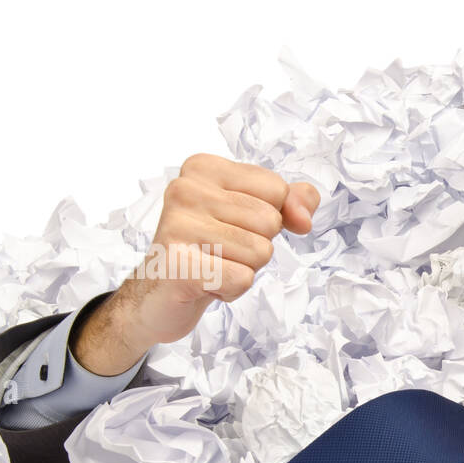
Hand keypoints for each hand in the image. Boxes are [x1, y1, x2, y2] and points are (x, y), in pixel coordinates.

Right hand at [74, 154, 320, 373]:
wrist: (159, 294)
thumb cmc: (210, 250)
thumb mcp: (253, 216)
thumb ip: (291, 203)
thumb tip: (304, 217)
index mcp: (203, 168)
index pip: (277, 189)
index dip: (269, 218)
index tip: (233, 226)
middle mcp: (186, 189)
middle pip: (271, 222)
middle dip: (256, 246)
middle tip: (221, 251)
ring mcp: (178, 225)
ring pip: (260, 252)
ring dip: (244, 269)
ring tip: (212, 266)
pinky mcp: (178, 264)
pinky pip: (242, 279)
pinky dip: (232, 290)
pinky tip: (205, 284)